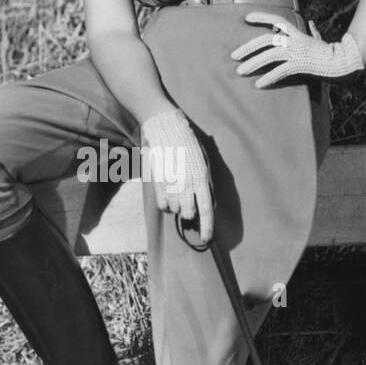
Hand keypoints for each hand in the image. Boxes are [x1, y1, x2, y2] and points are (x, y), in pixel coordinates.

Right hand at [139, 106, 214, 244]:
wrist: (164, 125)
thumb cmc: (187, 140)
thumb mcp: (203, 159)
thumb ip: (205, 182)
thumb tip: (209, 201)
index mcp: (201, 178)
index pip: (206, 211)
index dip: (207, 228)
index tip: (206, 239)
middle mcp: (185, 184)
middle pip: (188, 213)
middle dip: (190, 214)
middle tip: (190, 206)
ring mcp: (169, 184)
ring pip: (174, 209)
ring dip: (178, 206)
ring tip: (178, 192)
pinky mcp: (156, 182)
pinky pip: (162, 204)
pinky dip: (166, 203)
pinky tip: (169, 193)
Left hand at [231, 13, 364, 87]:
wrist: (343, 61)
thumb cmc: (331, 52)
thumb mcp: (320, 39)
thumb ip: (313, 31)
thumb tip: (312, 23)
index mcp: (297, 33)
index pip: (277, 20)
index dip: (261, 17)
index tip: (246, 18)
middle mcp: (295, 40)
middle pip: (266, 39)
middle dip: (248, 48)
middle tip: (233, 56)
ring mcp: (297, 52)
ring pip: (269, 55)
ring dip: (253, 63)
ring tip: (240, 72)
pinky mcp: (300, 65)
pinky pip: (280, 71)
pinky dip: (268, 78)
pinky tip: (258, 84)